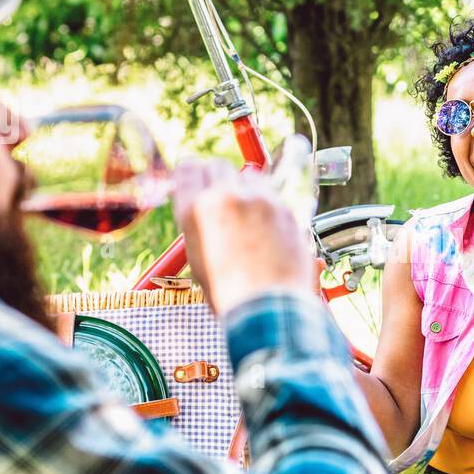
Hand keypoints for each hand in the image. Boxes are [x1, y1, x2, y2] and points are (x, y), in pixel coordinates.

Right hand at [174, 158, 313, 314]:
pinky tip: (268, 231)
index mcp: (196, 210)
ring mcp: (259, 199)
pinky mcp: (285, 208)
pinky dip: (269, 206)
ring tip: (248, 218)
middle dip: (219, 178)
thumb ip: (200, 224)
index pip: (188, 167)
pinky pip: (273, 195)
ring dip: (246, 189)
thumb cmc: (231, 293)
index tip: (198, 179)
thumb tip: (206, 209)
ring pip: (249, 176)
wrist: (269, 308)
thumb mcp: (199, 258)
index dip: (193, 173)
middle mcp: (226, 197)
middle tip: (223, 198)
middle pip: (218, 165)